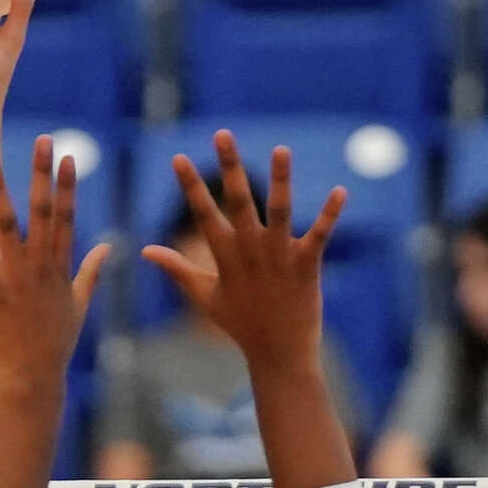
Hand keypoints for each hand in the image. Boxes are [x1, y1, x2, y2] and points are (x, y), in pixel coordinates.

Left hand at [0, 134, 108, 399]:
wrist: (33, 378)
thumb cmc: (56, 344)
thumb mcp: (80, 305)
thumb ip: (93, 272)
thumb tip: (109, 247)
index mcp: (61, 268)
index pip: (66, 218)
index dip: (66, 186)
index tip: (66, 157)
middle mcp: (40, 267)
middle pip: (43, 211)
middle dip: (41, 174)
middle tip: (42, 139)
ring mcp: (16, 278)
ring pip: (7, 225)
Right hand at [141, 129, 345, 374]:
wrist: (278, 354)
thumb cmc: (241, 325)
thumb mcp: (204, 296)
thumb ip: (176, 269)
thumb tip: (147, 251)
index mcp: (225, 257)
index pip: (203, 214)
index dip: (190, 186)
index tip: (178, 157)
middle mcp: (250, 252)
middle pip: (237, 202)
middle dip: (229, 167)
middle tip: (223, 133)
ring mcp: (278, 257)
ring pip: (278, 211)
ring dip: (280, 180)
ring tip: (281, 149)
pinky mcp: (306, 266)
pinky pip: (318, 235)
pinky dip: (329, 214)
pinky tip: (340, 191)